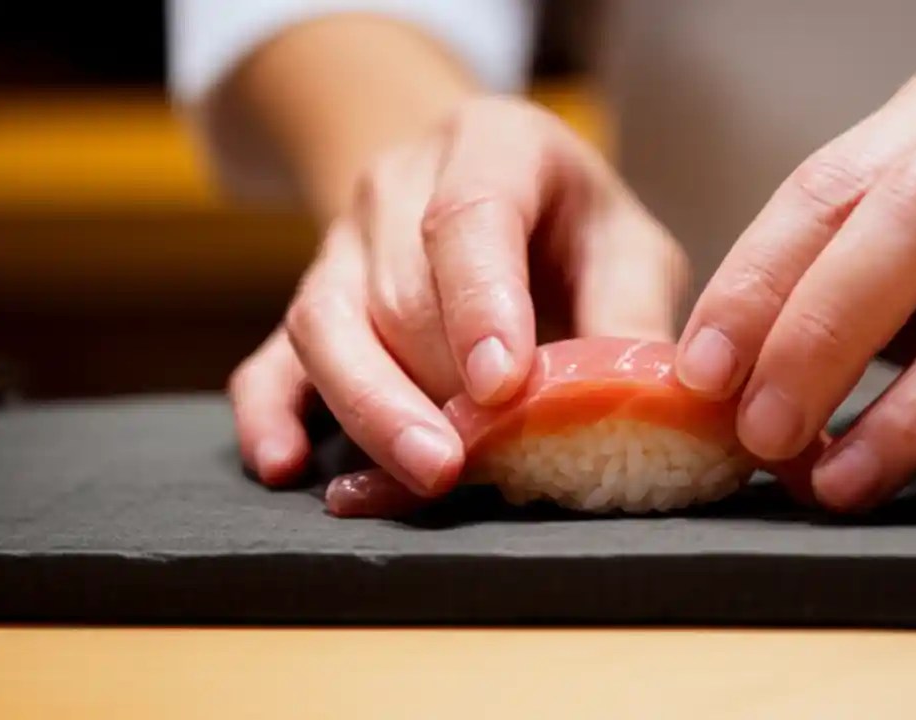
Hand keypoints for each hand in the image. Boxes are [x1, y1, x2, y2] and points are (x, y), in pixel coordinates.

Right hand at [228, 97, 688, 512]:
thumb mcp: (627, 247)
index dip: (481, 304)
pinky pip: (269, 358)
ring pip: (326, 324)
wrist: (488, 188)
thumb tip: (646, 406)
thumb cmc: (572, 225)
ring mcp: (341, 244)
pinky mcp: (312, 304)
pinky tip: (284, 464)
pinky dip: (268, 413)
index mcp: (491, 144)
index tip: (501, 388)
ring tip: (422, 474)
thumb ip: (631, 314)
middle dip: (437, 383)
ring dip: (370, 407)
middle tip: (481, 462)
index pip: (470, 216)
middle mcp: (398, 184)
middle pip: (397, 287)